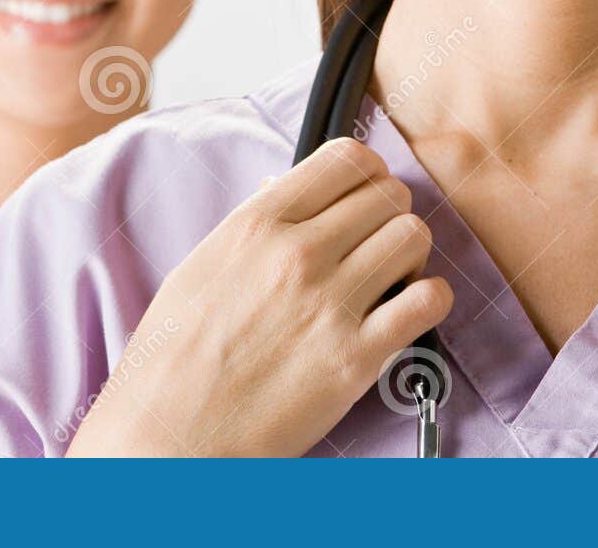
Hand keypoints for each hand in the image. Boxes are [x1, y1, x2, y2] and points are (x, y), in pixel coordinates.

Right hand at [66, 137, 452, 456]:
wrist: (170, 438)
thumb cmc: (174, 358)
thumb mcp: (202, 266)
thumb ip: (255, 227)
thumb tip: (296, 196)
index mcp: (257, 224)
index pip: (346, 159)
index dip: (367, 174)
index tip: (364, 195)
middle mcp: (298, 253)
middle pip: (388, 195)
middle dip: (389, 213)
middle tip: (376, 242)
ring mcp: (330, 303)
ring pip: (413, 238)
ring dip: (409, 254)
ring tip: (390, 278)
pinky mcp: (357, 358)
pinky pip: (428, 301)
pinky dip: (428, 300)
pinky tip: (406, 312)